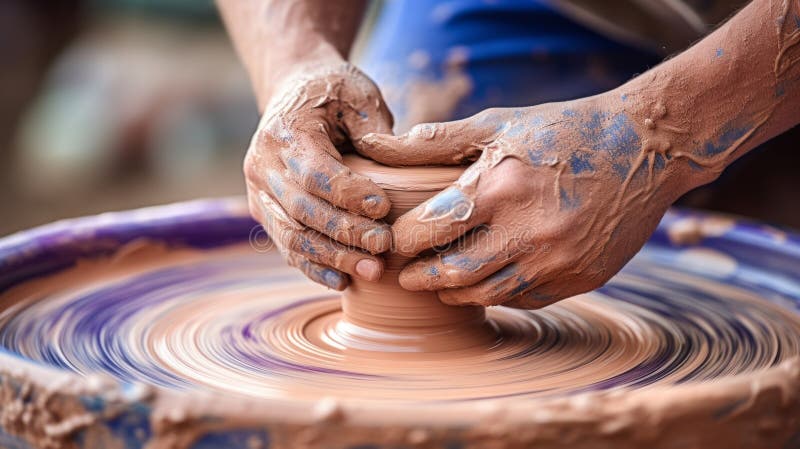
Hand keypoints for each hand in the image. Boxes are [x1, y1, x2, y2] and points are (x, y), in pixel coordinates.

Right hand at [245, 60, 394, 289]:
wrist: (294, 90)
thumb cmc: (334, 92)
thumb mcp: (358, 94)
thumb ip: (374, 127)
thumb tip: (395, 167)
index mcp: (284, 131)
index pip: (314, 172)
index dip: (348, 194)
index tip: (383, 208)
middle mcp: (262, 165)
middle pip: (302, 210)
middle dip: (345, 234)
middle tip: (383, 247)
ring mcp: (259, 192)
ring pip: (292, 236)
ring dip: (332, 258)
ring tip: (371, 272)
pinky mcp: (265, 212)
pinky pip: (287, 246)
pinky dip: (314, 266)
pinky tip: (343, 281)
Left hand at [360, 93, 693, 307]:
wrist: (646, 148)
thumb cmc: (563, 129)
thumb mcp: (498, 124)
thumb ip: (435, 141)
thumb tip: (377, 146)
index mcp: (500, 189)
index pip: (427, 232)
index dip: (401, 240)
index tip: (393, 239)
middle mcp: (529, 232)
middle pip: (451, 275)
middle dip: (419, 278)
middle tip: (406, 274)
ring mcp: (559, 261)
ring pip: (486, 295)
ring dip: (454, 291)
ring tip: (441, 280)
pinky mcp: (582, 278)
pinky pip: (525, 298)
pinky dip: (498, 291)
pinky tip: (489, 277)